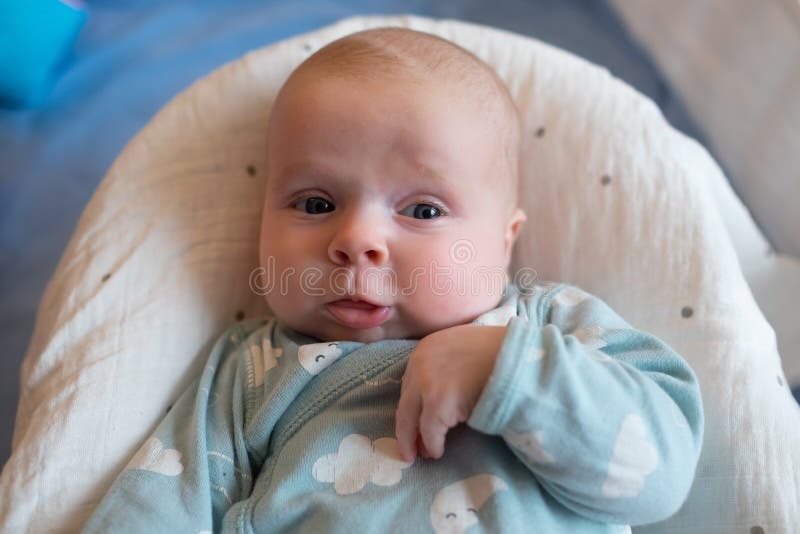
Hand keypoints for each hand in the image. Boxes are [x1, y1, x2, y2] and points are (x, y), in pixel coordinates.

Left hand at [394, 324, 506, 461]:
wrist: (519, 358)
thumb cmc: (501, 353)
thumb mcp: (465, 349)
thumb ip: (448, 364)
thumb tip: (445, 392)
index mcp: (427, 346)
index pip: (410, 383)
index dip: (413, 406)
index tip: (413, 421)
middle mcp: (420, 362)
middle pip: (406, 402)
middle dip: (407, 427)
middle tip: (409, 447)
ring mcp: (427, 382)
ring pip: (411, 419)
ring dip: (415, 440)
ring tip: (422, 455)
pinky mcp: (438, 403)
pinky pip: (430, 432)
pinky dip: (433, 444)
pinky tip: (438, 452)